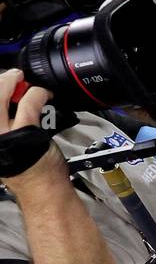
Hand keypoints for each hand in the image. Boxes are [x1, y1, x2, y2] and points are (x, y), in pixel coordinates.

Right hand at [0, 69, 62, 198]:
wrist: (40, 188)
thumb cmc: (26, 167)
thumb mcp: (5, 143)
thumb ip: (3, 122)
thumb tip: (8, 96)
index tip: (1, 81)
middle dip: (0, 80)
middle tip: (12, 76)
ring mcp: (1, 134)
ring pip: (0, 95)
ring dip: (12, 82)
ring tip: (22, 80)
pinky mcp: (23, 132)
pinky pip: (29, 104)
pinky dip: (37, 94)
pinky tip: (43, 95)